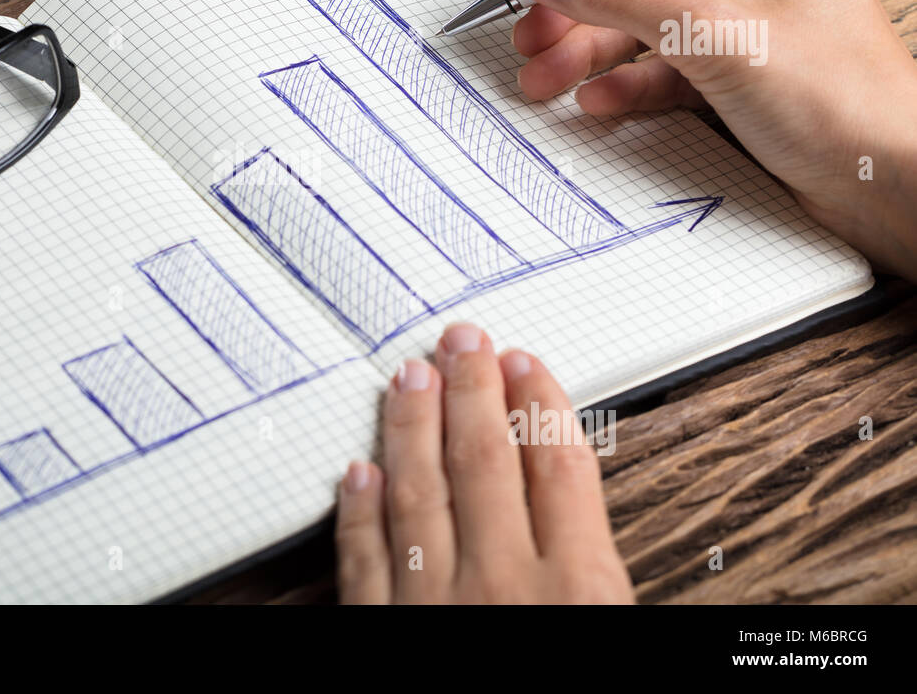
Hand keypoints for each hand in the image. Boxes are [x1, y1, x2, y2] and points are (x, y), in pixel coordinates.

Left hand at [335, 322, 633, 603]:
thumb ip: (598, 576)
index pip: (558, 468)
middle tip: (461, 341)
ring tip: (411, 378)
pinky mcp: (377, 630)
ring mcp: (432, 606)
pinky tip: (359, 471)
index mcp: (575, 590)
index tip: (522, 363)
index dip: (539, 403)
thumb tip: (584, 510)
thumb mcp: (611, 622)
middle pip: (483, 462)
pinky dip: (360, 510)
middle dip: (471, 390)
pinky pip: (364, 559)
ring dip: (411, 427)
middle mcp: (500, 587)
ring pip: (418, 494)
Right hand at [499, 0, 916, 279]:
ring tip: (541, 75)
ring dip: (586, 48)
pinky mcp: (734, 73)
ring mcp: (741, 21)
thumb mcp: (710, 33)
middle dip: (576, 1)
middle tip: (528, 27)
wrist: (889, 182)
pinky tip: (594, 100)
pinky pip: (660, 67)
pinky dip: (623, 83)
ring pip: (641, 21)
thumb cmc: (841, 97)